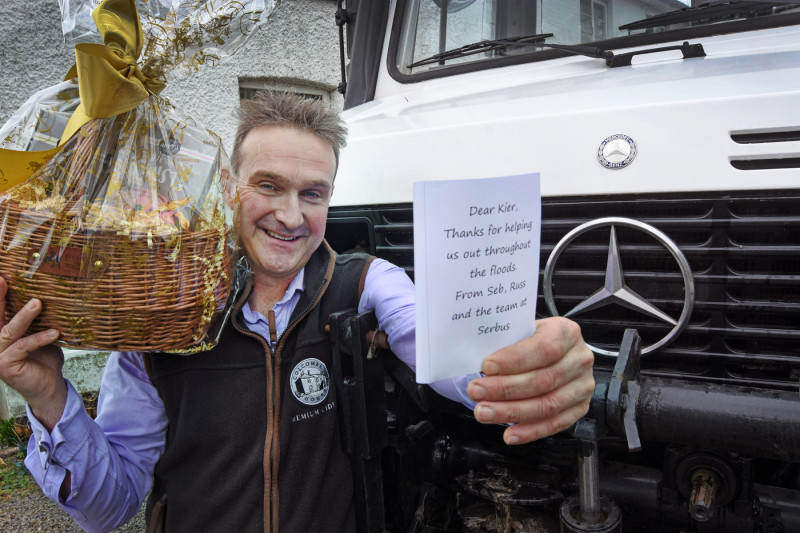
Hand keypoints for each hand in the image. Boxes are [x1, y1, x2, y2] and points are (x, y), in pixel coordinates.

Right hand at [0, 276, 66, 429]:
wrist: (49, 386)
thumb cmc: (45, 359)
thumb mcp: (42, 334)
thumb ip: (38, 320)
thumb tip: (50, 296)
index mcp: (2, 332)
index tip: (0, 275)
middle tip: (2, 279)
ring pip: (9, 330)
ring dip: (24, 316)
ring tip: (37, 303)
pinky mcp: (6, 365)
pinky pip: (23, 347)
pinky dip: (40, 338)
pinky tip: (54, 333)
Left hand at [466, 317, 594, 444]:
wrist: (556, 350)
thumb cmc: (533, 340)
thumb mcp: (523, 329)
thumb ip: (506, 341)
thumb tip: (476, 359)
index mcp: (566, 332)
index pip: (544, 348)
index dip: (515, 359)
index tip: (487, 366)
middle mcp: (579, 359)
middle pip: (543, 380)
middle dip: (505, 389)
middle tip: (476, 392)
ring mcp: (582, 386)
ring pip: (548, 405)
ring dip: (512, 412)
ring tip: (484, 412)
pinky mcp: (579, 408)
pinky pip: (555, 424)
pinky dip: (530, 431)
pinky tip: (509, 434)